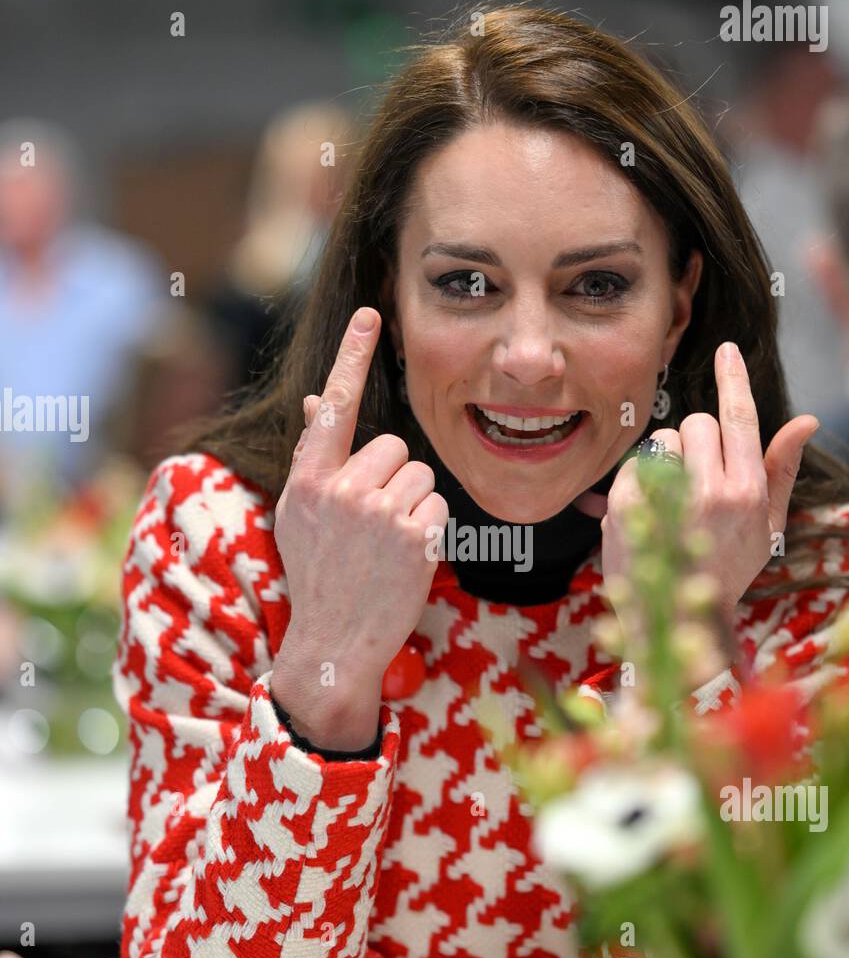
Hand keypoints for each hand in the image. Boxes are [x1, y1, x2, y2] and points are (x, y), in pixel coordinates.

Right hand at [272, 306, 448, 746]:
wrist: (335, 642)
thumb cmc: (319, 575)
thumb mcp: (302, 515)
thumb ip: (314, 458)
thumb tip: (315, 401)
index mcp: (310, 479)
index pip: (334, 406)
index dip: (352, 357)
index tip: (371, 315)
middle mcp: (341, 490)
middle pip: (395, 446)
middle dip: (394, 477)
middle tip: (376, 522)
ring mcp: (379, 513)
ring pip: (421, 474)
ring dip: (415, 504)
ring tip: (389, 543)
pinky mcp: (415, 535)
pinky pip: (438, 505)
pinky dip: (431, 528)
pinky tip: (406, 558)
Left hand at [576, 341, 818, 620]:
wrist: (675, 620)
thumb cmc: (727, 570)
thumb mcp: (768, 527)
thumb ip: (782, 469)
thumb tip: (807, 418)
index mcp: (748, 493)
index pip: (739, 418)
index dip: (732, 379)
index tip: (725, 350)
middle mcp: (709, 492)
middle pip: (697, 423)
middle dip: (696, 440)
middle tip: (697, 476)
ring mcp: (665, 498)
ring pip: (663, 440)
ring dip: (668, 459)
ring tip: (674, 499)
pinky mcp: (627, 505)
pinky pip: (634, 463)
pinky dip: (640, 478)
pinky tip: (650, 511)